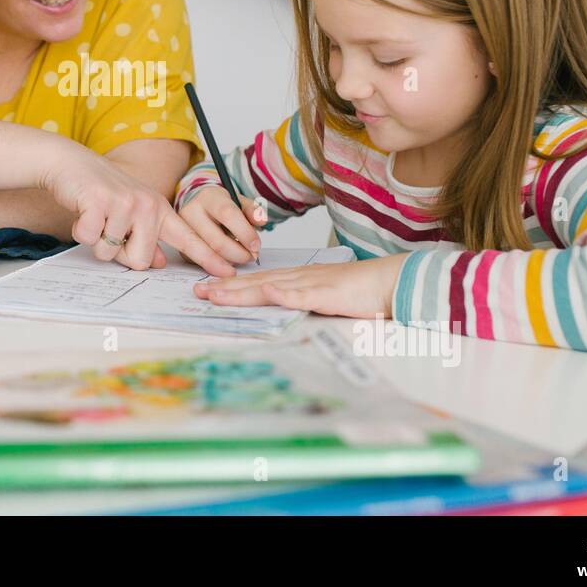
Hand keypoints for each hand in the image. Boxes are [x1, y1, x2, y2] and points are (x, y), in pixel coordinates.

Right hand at [38, 147, 235, 278]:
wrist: (71, 164)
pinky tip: (83, 211)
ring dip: (97, 240)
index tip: (230, 270)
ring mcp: (125, 203)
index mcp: (158, 209)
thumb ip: (149, 236)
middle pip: (141, 261)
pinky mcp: (99, 202)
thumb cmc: (101, 191)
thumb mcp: (132, 210)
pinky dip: (81, 230)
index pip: (189, 238)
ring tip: (96, 216)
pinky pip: (90, 239)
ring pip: (111, 253)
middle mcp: (147, 205)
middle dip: (120, 254)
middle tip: (110, 230)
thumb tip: (161, 262)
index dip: (210, 256)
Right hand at [177, 185, 266, 266]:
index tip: (256, 246)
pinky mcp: (179, 247)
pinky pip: (200, 263)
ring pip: (208, 255)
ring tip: (241, 258)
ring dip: (229, 262)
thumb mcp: (239, 202)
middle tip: (251, 257)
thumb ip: (252, 210)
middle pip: (217, 241)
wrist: (198, 208)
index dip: (245, 233)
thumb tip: (261, 220)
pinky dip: (217, 266)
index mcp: (209, 197)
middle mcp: (191, 211)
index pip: (228, 214)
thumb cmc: (221, 207)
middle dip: (239, 254)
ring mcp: (182, 231)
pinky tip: (226, 261)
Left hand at [194, 252, 408, 318]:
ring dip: (242, 291)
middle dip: (225, 288)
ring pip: (271, 287)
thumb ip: (302, 301)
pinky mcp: (329, 294)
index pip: (256, 283)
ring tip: (216, 294)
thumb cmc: (359, 291)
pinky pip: (304, 295)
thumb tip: (280, 308)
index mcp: (297, 280)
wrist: (390, 281)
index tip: (206, 289)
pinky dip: (286, 294)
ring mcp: (312, 284)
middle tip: (196, 292)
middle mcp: (299, 278)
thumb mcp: (324, 296)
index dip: (231, 286)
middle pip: (255, 283)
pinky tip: (268, 293)